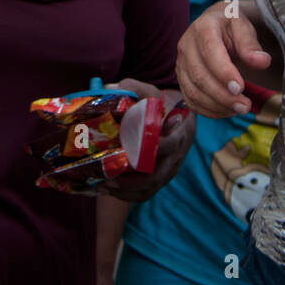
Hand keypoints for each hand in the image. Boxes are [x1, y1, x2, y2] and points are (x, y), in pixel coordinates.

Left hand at [99, 78, 195, 202]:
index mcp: (176, 134)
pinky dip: (128, 196)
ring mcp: (168, 170)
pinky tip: (110, 190)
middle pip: (156, 176)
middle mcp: (174, 157)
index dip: (149, 148)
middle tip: (108, 177)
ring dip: (126, 191)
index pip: (167, 145)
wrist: (180, 119)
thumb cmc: (162, 104)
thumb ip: (132, 88)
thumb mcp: (150, 92)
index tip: (128, 149)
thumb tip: (107, 90)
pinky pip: (146, 193)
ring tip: (103, 186)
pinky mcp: (161, 178)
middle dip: (131, 180)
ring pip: (149, 188)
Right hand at [176, 1, 271, 117]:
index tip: (240, 88)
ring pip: (193, 91)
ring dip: (216, 105)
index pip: (210, 52)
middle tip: (244, 105)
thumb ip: (251, 44)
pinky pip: (190, 100)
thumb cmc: (231, 25)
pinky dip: (208, 110)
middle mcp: (187, 45)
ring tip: (239, 109)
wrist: (215, 24)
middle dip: (222, 95)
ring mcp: (182, 63)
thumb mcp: (244, 27)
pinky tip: (227, 111)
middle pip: (199, 75)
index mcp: (203, 28)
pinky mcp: (182, 78)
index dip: (224, 72)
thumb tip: (262, 61)